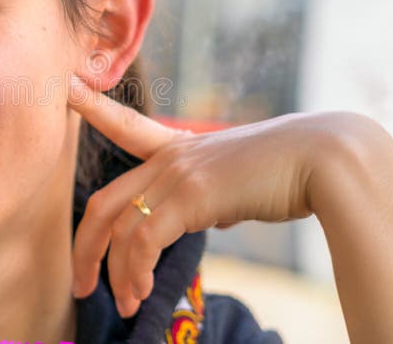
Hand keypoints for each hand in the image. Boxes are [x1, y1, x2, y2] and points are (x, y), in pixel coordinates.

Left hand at [68, 75, 317, 317]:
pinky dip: (137, 272)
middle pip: (106, 202)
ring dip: (118, 275)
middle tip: (79, 284)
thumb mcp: (239, 179)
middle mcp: (171, 156)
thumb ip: (213, 195)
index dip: (95, 108)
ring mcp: (178, 172)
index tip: (66, 88)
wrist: (326, 160)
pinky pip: (145, 240)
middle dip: (85, 247)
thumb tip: (212, 217)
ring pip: (122, 229)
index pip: (126, 126)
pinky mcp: (191, 195)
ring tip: (124, 304)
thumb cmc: (290, 170)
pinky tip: (143, 292)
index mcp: (180, 147)